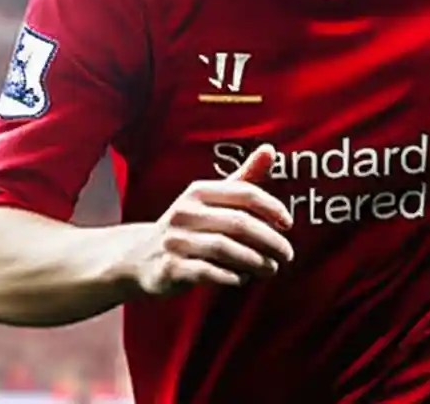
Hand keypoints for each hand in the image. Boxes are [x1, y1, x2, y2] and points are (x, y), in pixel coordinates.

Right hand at [133, 144, 294, 295]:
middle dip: (270, 240)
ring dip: (255, 261)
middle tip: (287, 254)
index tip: (288, 224)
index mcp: (198, 191)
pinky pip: (207, 273)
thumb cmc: (190, 224)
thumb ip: (244, 178)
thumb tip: (270, 149)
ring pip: (225, 249)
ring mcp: (174, 241)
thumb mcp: (213, 199)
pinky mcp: (168, 268)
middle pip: (239, 223)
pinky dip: (230, 277)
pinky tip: (242, 279)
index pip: (245, 193)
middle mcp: (184, 212)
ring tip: (271, 268)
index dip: (272, 208)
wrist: (140, 257)